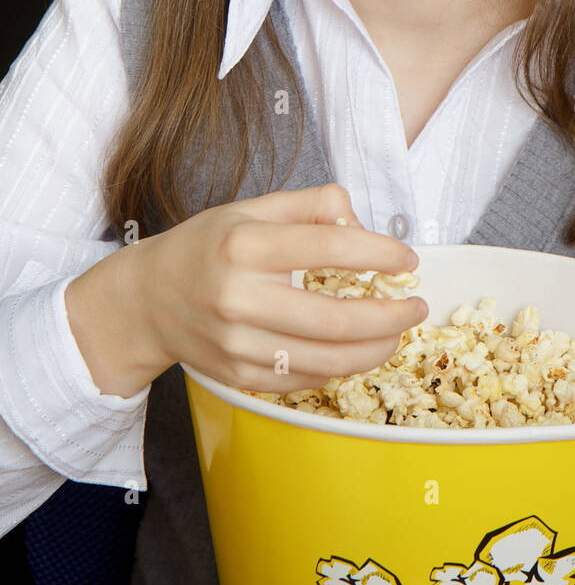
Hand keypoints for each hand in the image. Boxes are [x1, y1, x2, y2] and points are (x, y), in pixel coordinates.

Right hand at [135, 183, 426, 393]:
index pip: (328, 248)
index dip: (379, 254)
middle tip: (416, 307)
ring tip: (395, 332)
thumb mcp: (250, 209)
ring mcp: (237, 344)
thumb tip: (360, 219)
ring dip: (375, 349)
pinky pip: (304, 379)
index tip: (407, 259)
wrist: (147, 300)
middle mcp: (238, 298)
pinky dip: (339, 366)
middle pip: (334, 319)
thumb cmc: (206, 248)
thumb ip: (309, 205)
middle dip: (390, 316)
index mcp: (244, 246)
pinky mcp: (238, 377)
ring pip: (326, 360)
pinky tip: (355, 350)